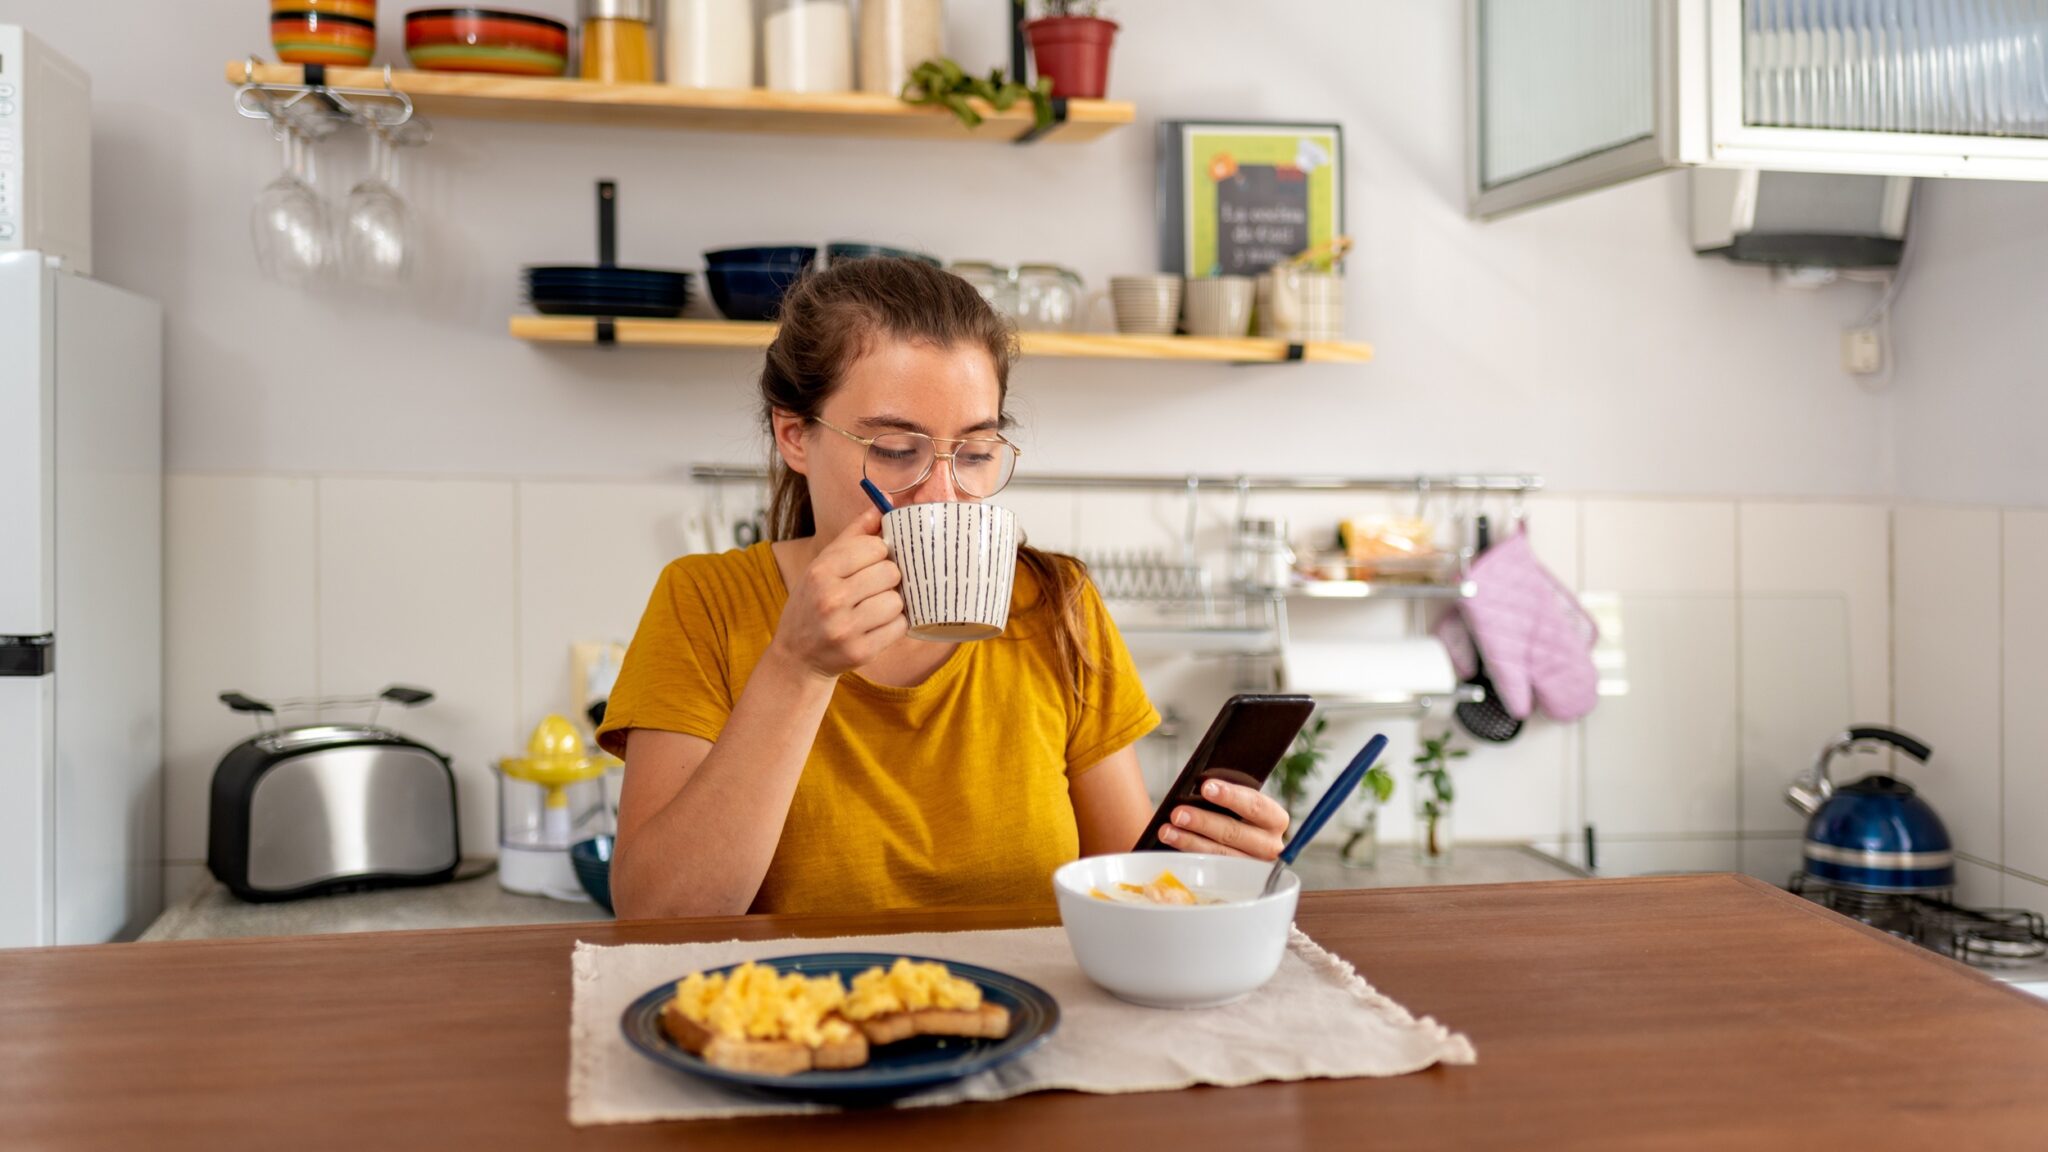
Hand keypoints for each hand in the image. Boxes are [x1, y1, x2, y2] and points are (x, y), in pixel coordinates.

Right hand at [769, 509, 905, 679]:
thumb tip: (884, 500)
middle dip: (889, 577)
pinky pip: (899, 627)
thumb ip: (854, 534)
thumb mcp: (822, 565)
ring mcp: (846, 628)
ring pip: (897, 600)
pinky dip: (895, 624)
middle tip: (875, 585)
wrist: (797, 656)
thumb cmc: (813, 602)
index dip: (880, 551)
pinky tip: (878, 624)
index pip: (874, 546)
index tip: (873, 560)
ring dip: (893, 602)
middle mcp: (831, 599)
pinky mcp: (861, 652)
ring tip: (875, 606)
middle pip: (890, 572)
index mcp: (821, 571)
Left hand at [1157, 777, 1290, 860]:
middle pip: (1235, 833)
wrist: (1241, 844)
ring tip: (1167, 831)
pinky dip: (1189, 856)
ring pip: (1220, 855)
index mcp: (1275, 820)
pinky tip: (1173, 846)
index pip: (1257, 806)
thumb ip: (1228, 797)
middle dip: (1203, 821)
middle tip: (1178, 813)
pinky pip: (1211, 870)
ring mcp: (1254, 867)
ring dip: (1190, 841)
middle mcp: (1270, 846)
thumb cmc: (1238, 816)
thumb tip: (1201, 786)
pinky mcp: (1237, 881)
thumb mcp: (1240, 805)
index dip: (1231, 796)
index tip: (1206, 787)